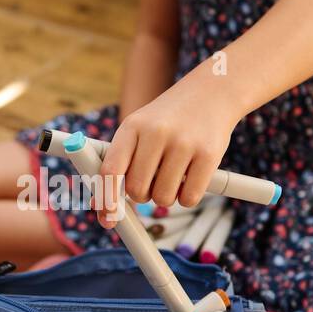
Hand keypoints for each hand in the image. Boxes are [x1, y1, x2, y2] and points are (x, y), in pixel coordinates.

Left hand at [97, 73, 238, 227]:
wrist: (212, 92)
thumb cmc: (167, 120)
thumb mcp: (139, 129)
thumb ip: (120, 162)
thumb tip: (100, 207)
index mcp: (132, 126)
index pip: (110, 170)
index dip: (106, 199)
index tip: (107, 218)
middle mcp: (156, 132)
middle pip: (137, 190)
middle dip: (142, 195)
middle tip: (151, 182)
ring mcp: (184, 143)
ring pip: (163, 198)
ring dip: (166, 196)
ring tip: (172, 175)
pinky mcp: (209, 154)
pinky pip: (189, 198)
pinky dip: (187, 197)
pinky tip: (190, 179)